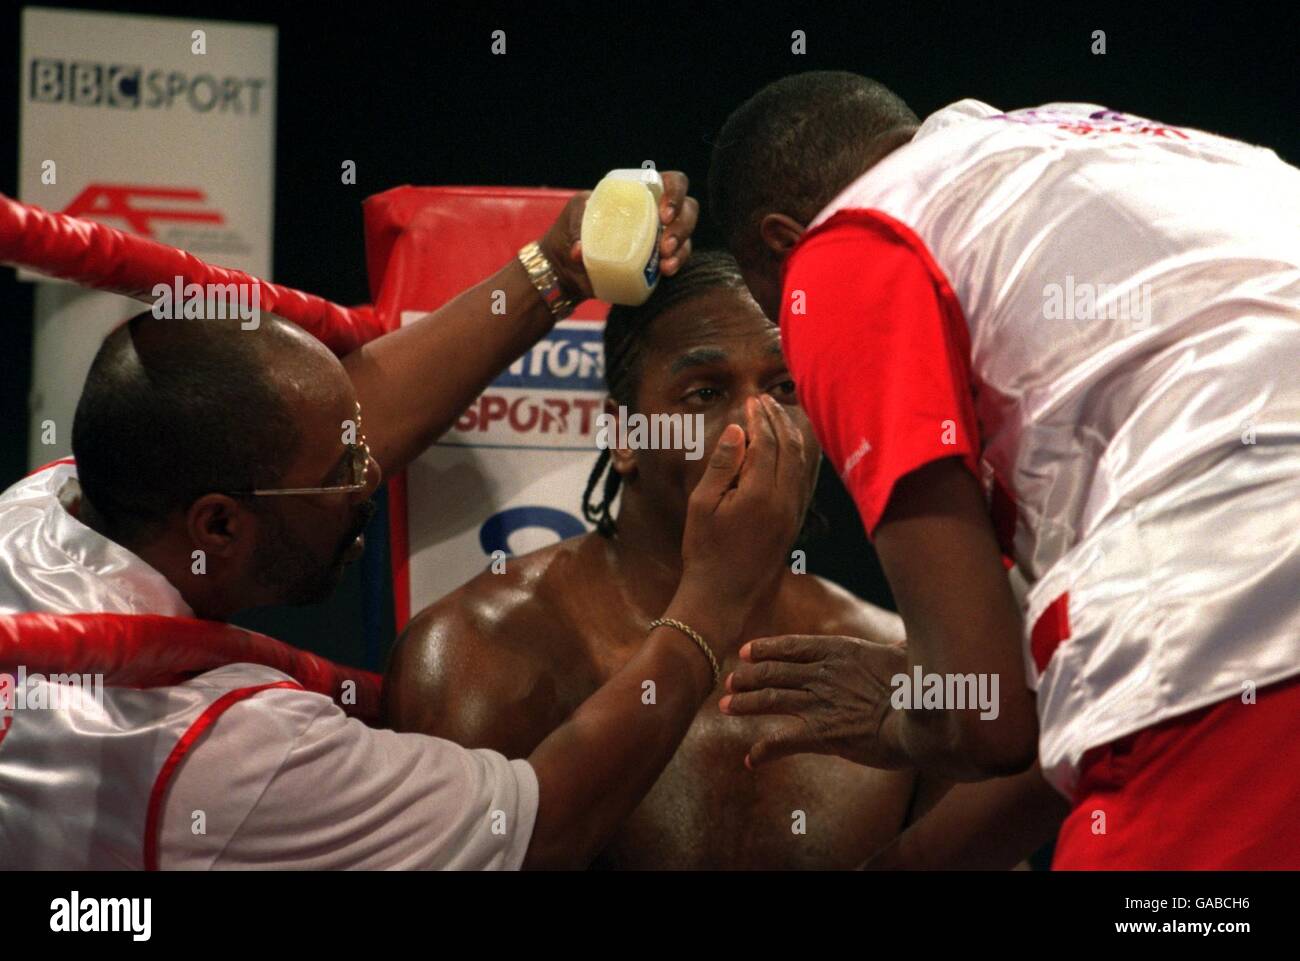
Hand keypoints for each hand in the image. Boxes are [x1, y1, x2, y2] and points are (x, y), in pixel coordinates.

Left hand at [538, 170, 698, 299]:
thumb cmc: (573, 231)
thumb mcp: (573, 217)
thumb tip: (579, 250)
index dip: (676, 193)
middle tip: (665, 242)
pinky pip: (679, 259)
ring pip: (687, 235)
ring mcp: (660, 237)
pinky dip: (677, 263)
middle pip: (688, 209)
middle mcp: (656, 212)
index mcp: (641, 192)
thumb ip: (578, 225)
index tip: (664, 213)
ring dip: (681, 246)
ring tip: (665, 260)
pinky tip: (667, 270)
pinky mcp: (659, 261)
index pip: (672, 182)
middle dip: (682, 225)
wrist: (567, 267)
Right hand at [678, 395, 807, 627]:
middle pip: (788, 448)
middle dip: (777, 420)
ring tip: (778, 415)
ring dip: (791, 436)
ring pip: (801, 463)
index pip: (766, 443)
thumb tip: (737, 430)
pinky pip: (803, 482)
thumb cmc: (704, 550)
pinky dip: (798, 458)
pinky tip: (790, 449)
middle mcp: (784, 501)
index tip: (750, 401)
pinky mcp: (794, 524)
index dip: (759, 418)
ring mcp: (792, 513)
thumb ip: (722, 465)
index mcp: (760, 494)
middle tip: (763, 401)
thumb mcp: (702, 504)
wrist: (723, 596)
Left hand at [719, 633, 911, 769]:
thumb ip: (896, 649)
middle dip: (748, 677)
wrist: (921, 721)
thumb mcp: (908, 657)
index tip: (747, 652)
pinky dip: (763, 751)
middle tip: (729, 683)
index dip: (766, 649)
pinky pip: (782, 741)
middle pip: (774, 672)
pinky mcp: (820, 734)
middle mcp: (823, 673)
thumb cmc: (923, 688)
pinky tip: (750, 759)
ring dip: (745, 705)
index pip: (793, 646)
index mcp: (840, 651)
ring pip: (770, 700)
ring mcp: (819, 703)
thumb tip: (906, 639)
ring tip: (725, 709)